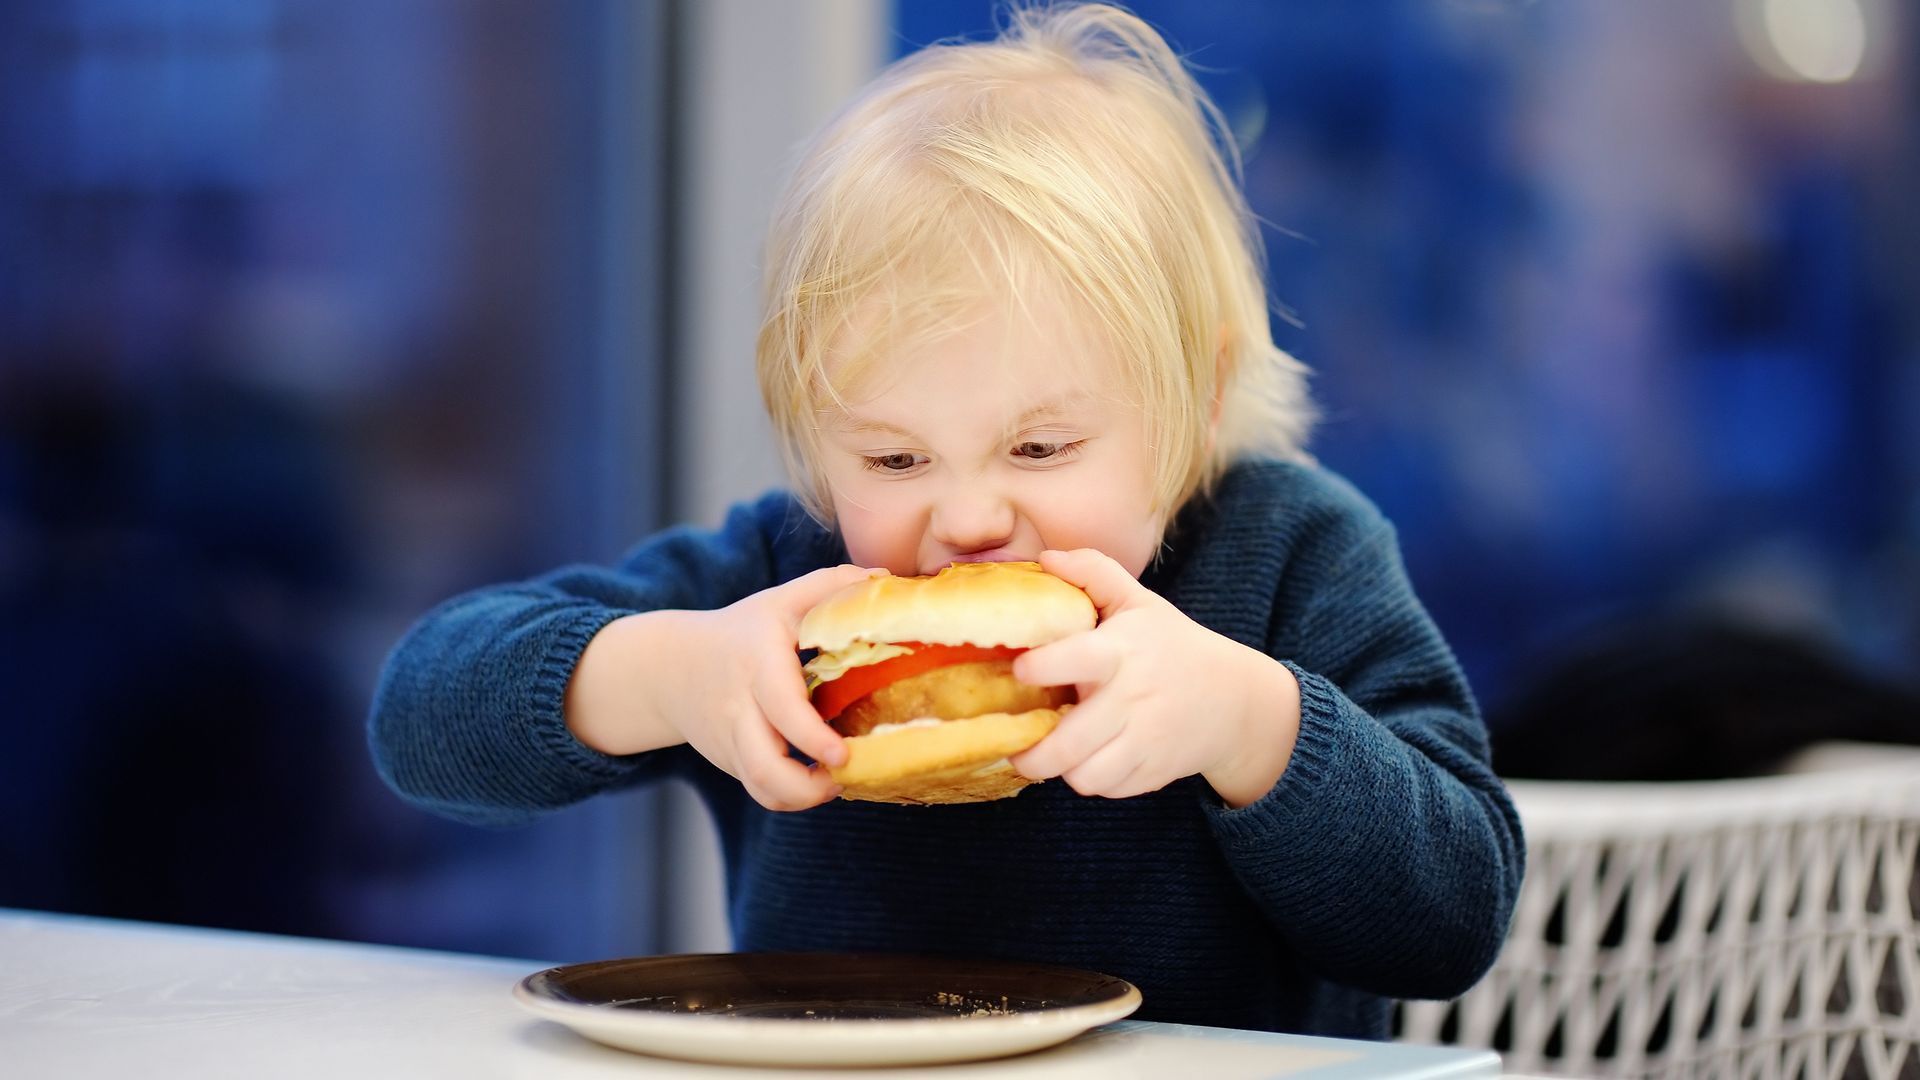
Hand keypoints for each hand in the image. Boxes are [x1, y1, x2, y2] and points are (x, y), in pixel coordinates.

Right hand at [568, 564, 881, 811]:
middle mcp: (740, 708)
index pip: (781, 707)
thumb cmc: (741, 631)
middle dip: (809, 787)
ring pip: (763, 789)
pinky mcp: (733, 764)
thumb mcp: (779, 601)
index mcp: (757, 664)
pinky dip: (792, 798)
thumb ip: (829, 585)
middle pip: (764, 767)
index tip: (842, 754)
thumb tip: (883, 578)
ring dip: (804, 798)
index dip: (812, 737)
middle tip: (849, 772)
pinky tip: (819, 783)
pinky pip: (762, 792)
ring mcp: (733, 742)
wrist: (671, 668)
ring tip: (838, 782)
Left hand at [1008, 549, 1299, 805]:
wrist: (1232, 700)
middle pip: (1070, 742)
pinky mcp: (1151, 772)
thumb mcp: (1140, 601)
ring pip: (1084, 776)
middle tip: (1013, 743)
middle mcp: (1132, 698)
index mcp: (1123, 651)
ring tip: (1047, 752)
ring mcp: (1144, 740)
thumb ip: (1094, 572)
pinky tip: (1084, 758)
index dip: (1042, 666)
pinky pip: (1106, 789)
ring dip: (1059, 770)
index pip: (1078, 658)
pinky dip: (1089, 779)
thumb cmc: (1172, 646)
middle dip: (1032, 753)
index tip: (1018, 669)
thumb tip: (1046, 559)